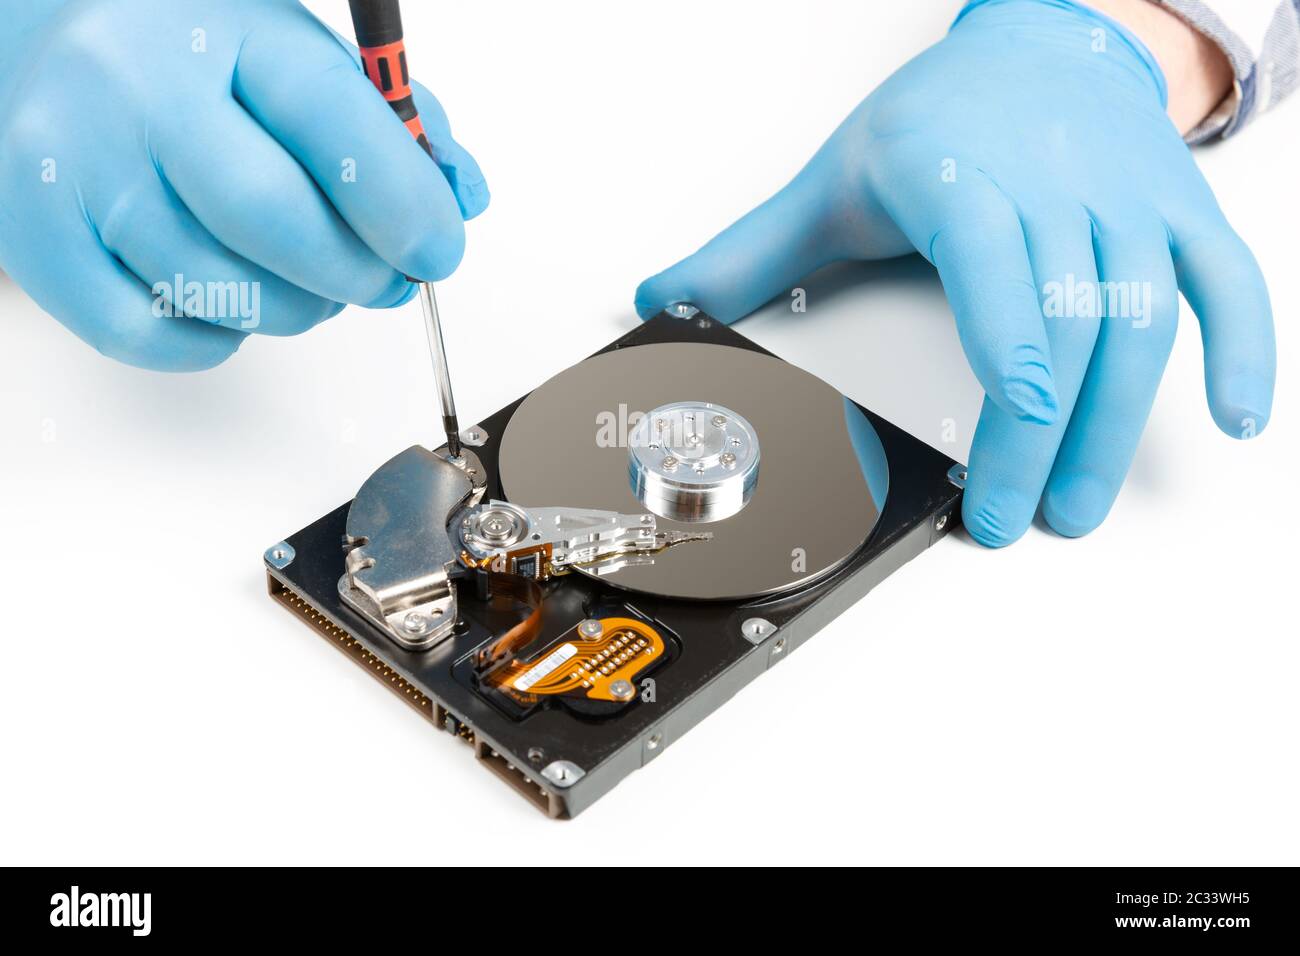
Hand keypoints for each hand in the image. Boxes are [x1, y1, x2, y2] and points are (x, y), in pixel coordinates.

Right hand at [0, 0, 486, 370]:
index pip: (332, 120)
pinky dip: (215, 341)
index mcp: (223, 29)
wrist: (51, 57)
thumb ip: (392, 129)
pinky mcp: (36, 242)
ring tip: (302, 282)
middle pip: (273, 219)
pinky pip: (153, 339)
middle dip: (357, 273)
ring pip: (222, 291)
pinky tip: (227, 300)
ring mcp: (75, 166)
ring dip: (295, 310)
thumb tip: (458, 200)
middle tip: (383, 280)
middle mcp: (134, 88)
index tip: (438, 248)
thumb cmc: (195, 70)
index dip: (403, 202)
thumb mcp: (299, 62)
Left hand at [635, 0, 1274, 544]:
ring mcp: (1126, 198)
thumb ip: (749, 254)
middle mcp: (1055, 182)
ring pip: (1144, 314)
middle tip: (1018, 517)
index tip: (1016, 413)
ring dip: (1121, 422)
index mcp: (960, 176)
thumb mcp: (835, 183)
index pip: (990, 260)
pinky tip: (1236, 416)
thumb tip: (664, 302)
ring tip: (1081, 502)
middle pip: (1064, 317)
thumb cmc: (937, 122)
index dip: (1009, 338)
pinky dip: (1245, 346)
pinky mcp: (1177, 211)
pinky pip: (1228, 280)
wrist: (1036, 48)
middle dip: (1044, 430)